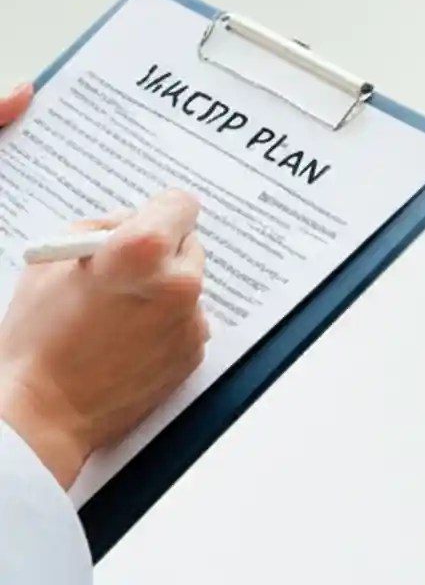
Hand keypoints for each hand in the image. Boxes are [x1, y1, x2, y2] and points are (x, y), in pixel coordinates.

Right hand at [0, 189, 208, 487]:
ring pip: (187, 286)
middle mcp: (179, 283)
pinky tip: (130, 340)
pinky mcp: (194, 352)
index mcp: (143, 251)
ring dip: (164, 291)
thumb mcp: (53, 261)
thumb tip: (133, 221)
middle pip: (187, 245)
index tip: (149, 222)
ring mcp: (191, 321)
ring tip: (119, 315)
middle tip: (124, 274)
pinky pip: (188, 321)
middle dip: (160, 254)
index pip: (180, 204)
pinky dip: (167, 324)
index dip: (160, 212)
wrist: (44, 412)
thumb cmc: (38, 337)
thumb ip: (103, 230)